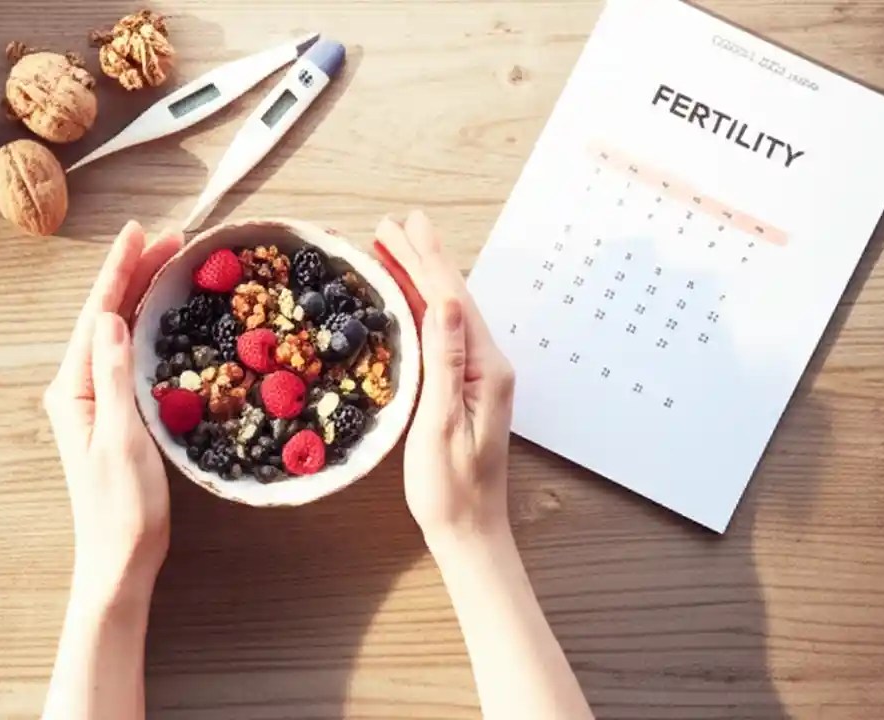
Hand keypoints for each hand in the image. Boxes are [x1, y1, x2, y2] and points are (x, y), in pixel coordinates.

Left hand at [43, 221, 182, 597]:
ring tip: (170, 264)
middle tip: (171, 239)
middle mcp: (79, 389)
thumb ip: (113, 376)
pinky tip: (164, 317)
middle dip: (135, 274)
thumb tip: (109, 317)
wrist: (120, 559)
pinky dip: (147, 328)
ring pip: (118, 333)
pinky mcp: (116, 415)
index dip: (118, 271)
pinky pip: (129, 356)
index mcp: (73, 390)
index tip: (140, 231)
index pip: (96, 315)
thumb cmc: (122, 508)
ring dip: (142, 296)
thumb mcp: (121, 438)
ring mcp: (96, 402)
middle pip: (106, 317)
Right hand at [373, 211, 515, 546]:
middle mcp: (489, 364)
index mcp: (487, 368)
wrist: (468, 530)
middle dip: (422, 257)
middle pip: (453, 297)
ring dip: (421, 277)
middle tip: (394, 221)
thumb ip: (446, 361)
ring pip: (448, 312)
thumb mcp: (442, 424)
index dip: (427, 259)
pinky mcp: (466, 388)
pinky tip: (408, 297)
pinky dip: (423, 307)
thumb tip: (448, 302)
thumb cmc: (450, 487)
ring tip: (395, 246)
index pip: (453, 299)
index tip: (405, 224)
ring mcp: (479, 375)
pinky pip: (443, 334)